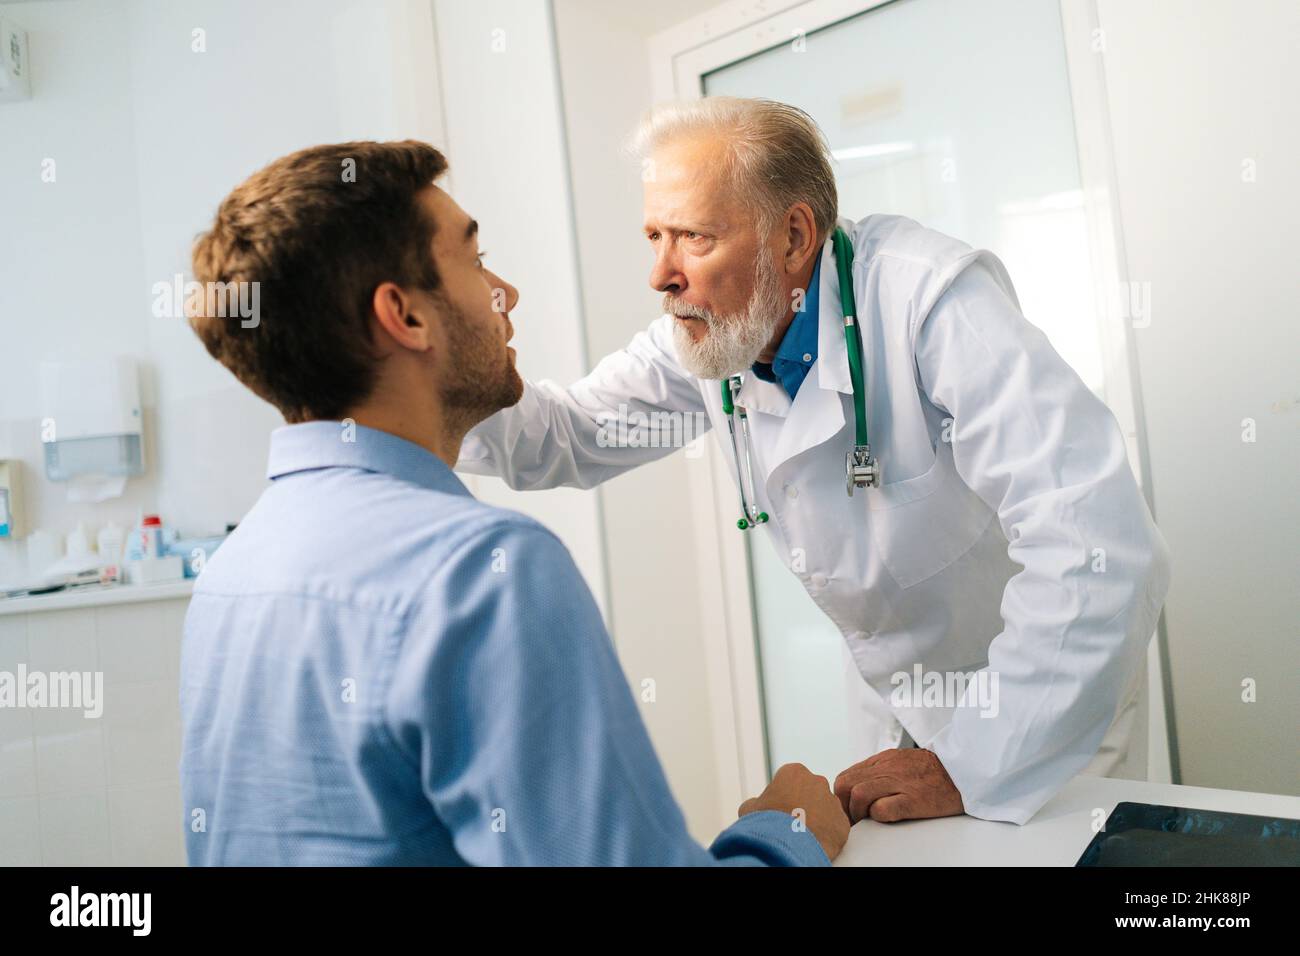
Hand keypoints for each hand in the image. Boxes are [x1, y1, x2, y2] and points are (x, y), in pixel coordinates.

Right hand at [738, 762, 849, 861]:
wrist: (787, 845)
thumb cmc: (767, 823)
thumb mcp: (749, 808)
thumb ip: (756, 801)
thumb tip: (755, 805)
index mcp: (794, 772)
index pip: (789, 781)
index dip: (782, 797)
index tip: (778, 810)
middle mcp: (817, 781)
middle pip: (810, 792)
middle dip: (803, 804)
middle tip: (791, 823)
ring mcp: (833, 801)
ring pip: (825, 809)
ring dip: (817, 818)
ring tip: (803, 835)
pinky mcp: (843, 822)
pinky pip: (835, 827)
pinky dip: (827, 834)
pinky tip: (815, 842)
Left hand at [833, 748, 963, 823]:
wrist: (963, 770)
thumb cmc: (933, 771)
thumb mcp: (901, 761)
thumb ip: (879, 771)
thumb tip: (858, 788)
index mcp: (883, 760)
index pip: (846, 776)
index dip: (841, 797)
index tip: (846, 810)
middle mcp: (887, 768)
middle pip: (846, 784)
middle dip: (844, 806)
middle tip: (852, 819)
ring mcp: (899, 783)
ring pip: (859, 794)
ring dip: (858, 813)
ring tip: (867, 820)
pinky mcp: (913, 799)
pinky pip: (883, 808)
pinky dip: (877, 815)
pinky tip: (884, 817)